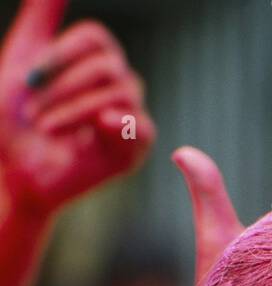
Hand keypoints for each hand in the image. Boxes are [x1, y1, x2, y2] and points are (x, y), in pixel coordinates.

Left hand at [0, 0, 153, 217]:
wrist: (16, 170)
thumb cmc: (15, 118)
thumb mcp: (22, 56)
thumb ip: (42, 14)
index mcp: (96, 60)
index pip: (94, 39)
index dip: (61, 54)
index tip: (29, 78)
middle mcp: (118, 84)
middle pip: (106, 66)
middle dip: (63, 87)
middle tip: (33, 113)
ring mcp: (128, 118)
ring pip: (120, 94)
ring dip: (74, 110)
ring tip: (46, 128)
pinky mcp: (133, 152)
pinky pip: (142, 127)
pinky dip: (121, 123)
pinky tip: (98, 125)